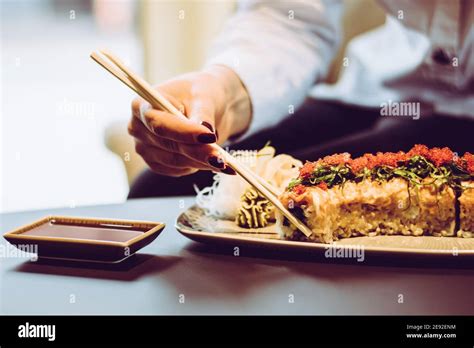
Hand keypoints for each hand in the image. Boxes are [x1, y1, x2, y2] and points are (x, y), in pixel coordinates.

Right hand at [128, 65, 250, 176]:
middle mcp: (138, 128)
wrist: (205, 105)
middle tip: (222, 158)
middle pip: (168, 145)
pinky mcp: (157, 163)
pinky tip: (217, 164)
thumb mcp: (203, 97)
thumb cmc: (200, 94)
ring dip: (202, 162)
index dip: (183, 132)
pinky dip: (199, 167)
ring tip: (225, 161)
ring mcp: (145, 148)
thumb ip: (202, 114)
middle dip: (198, 151)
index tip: (208, 136)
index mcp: (141, 105)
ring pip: (175, 161)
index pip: (159, 123)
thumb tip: (205, 131)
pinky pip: (178, 170)